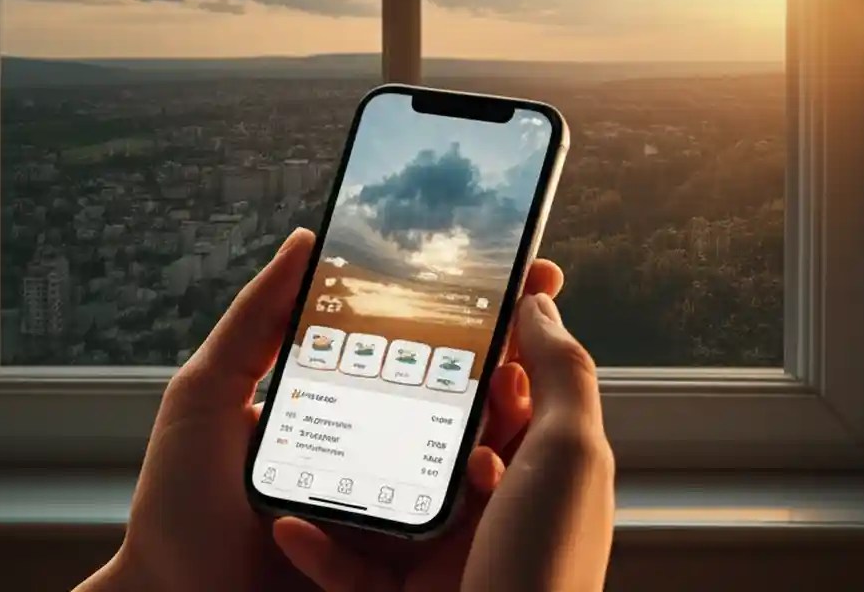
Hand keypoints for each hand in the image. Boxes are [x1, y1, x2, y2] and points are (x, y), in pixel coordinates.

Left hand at [76, 228, 578, 590]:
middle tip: (528, 327)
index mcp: (337, 406)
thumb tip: (307, 241)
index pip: (412, 348)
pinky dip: (474, 492)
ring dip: (502, 421)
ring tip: (514, 387)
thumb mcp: (207, 394)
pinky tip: (481, 463)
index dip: (465, 311)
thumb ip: (254, 320)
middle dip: (504, 361)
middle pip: (454, 400)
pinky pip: (448, 526)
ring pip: (468, 461)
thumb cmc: (178, 503)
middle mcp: (373, 451)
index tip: (514, 271)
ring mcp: (388, 507)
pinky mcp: (395, 564)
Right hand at [271, 293, 614, 591]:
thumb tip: (542, 300)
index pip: (512, 389)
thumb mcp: (570, 455)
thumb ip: (561, 373)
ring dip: (344, 467)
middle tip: (350, 356)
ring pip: (384, 492)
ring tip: (309, 430)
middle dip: (395, 396)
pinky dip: (317, 544)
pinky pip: (348, 563)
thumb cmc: (545, 570)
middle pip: (437, 433)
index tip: (436, 298)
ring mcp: (446, 555)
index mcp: (541, 473)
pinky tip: (293, 522)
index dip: (480, 341)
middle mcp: (495, 511)